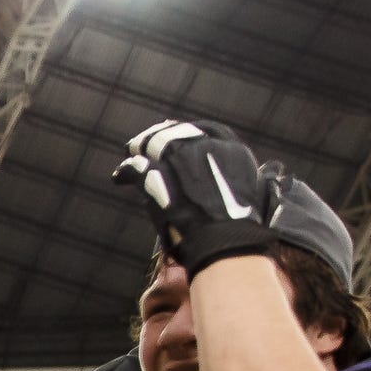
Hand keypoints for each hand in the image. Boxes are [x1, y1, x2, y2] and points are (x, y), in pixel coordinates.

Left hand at [113, 119, 279, 274]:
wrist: (224, 242)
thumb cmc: (237, 229)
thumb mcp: (251, 193)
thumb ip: (242, 177)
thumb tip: (249, 171)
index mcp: (233, 150)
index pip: (207, 129)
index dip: (189, 130)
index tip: (177, 132)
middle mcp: (206, 146)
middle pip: (178, 132)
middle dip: (160, 134)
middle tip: (146, 141)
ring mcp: (181, 158)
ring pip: (155, 143)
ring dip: (140, 145)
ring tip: (131, 151)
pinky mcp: (158, 175)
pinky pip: (136, 166)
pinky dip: (126, 171)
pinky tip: (120, 176)